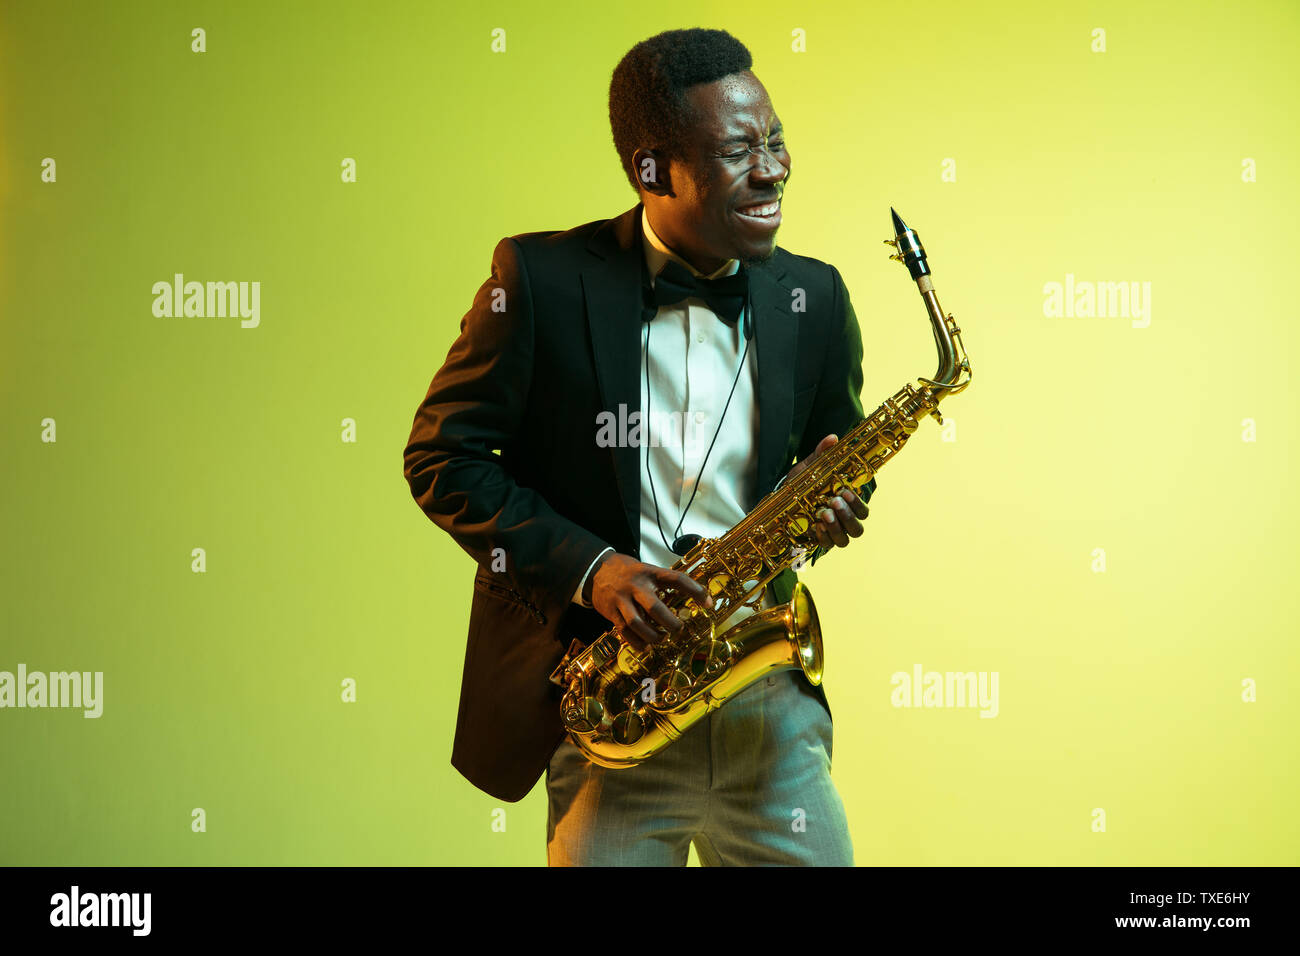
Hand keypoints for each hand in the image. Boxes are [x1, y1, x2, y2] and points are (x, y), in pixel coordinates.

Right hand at [588, 553, 712, 651]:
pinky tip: (646, 646)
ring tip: (661, 638)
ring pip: (637, 623)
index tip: (708, 604)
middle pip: (654, 608)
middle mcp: (635, 586)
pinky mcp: (611, 612)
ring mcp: (621, 600)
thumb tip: (692, 598)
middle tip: (678, 628)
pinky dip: (637, 642)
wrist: (596, 569)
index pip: (677, 579)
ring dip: (653, 636)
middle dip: (670, 623)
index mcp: (650, 573)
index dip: (695, 591)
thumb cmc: (628, 572)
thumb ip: (664, 583)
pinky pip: (624, 632)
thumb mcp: (647, 570)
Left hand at [784, 433, 869, 549]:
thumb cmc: (801, 485)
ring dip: (836, 527)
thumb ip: (822, 454)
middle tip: (833, 501)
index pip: (862, 511)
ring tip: (823, 513)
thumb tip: (833, 438)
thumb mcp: (810, 468)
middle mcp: (842, 522)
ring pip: (845, 540)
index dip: (857, 503)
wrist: (779, 501)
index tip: (844, 491)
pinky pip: (827, 545)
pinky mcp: (818, 540)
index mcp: (845, 505)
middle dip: (848, 515)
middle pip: (857, 529)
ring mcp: (830, 533)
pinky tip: (815, 525)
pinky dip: (823, 536)